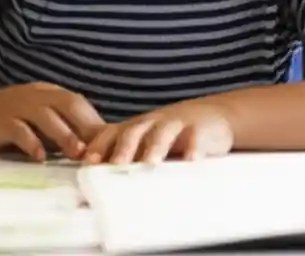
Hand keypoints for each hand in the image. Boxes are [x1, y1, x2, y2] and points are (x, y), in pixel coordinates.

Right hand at [0, 82, 104, 161]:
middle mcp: (37, 96)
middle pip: (69, 105)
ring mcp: (18, 106)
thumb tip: (91, 149)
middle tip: (99, 150)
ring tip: (78, 153)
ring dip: (64, 134)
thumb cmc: (7, 120)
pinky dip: (31, 142)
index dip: (96, 123)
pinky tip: (39, 157)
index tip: (111, 144)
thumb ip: (60, 130)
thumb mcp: (37, 121)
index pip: (80, 105)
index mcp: (50, 94)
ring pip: (46, 115)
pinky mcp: (0, 120)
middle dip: (86, 126)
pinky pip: (18, 129)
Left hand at [82, 100, 233, 164]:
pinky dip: (193, 148)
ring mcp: (176, 124)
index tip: (89, 163)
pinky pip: (195, 138)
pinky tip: (191, 160)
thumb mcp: (149, 140)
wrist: (216, 115)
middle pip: (133, 132)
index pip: (110, 134)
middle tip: (116, 166)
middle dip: (123, 149)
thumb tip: (98, 190)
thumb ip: (129, 158)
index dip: (98, 147)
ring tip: (151, 164)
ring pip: (162, 133)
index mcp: (135, 128)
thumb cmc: (175, 136)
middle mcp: (151, 124)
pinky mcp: (199, 128)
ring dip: (155, 148)